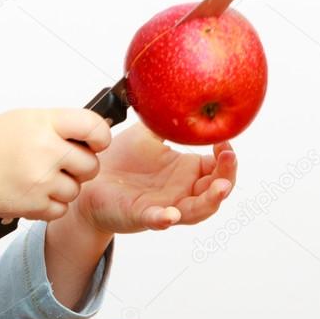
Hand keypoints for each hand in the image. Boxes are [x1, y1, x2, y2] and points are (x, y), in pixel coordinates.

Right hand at [0, 109, 111, 225]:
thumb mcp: (27, 118)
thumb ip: (61, 124)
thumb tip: (95, 133)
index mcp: (44, 123)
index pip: (94, 127)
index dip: (100, 136)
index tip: (95, 141)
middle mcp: (45, 151)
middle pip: (91, 165)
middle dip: (81, 166)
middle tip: (61, 162)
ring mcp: (41, 181)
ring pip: (77, 190)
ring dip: (64, 186)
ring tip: (41, 176)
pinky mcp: (35, 206)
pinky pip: (62, 209)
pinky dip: (52, 204)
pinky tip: (36, 191)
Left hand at [75, 121, 236, 234]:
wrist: (91, 180)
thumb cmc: (121, 159)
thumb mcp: (147, 133)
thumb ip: (167, 120)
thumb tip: (182, 98)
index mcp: (186, 171)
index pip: (217, 167)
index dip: (226, 157)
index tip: (224, 139)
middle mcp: (181, 191)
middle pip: (215, 190)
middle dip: (227, 176)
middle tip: (228, 158)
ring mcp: (164, 205)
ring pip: (196, 210)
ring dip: (210, 201)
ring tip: (220, 188)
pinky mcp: (141, 215)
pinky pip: (156, 220)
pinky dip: (165, 219)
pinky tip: (171, 215)